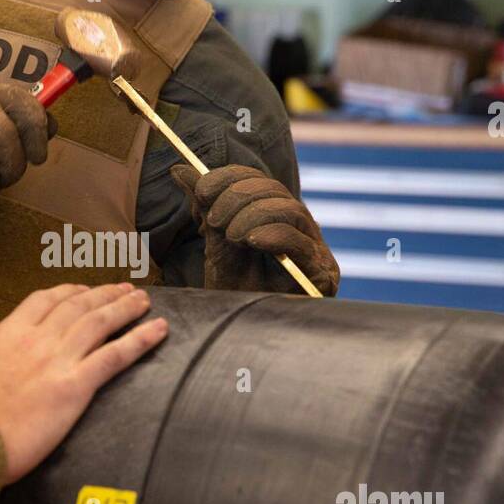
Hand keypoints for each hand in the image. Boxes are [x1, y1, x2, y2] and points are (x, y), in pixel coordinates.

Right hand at [0, 283, 167, 482]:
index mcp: (5, 335)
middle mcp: (35, 340)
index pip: (43, 301)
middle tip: (124, 289)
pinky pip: (116, 356)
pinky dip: (141, 340)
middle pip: (78, 306)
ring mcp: (58, 360)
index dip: (67, 293)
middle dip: (103, 294)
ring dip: (125, 308)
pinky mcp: (76, 386)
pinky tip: (159, 330)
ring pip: (100, 323)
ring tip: (143, 301)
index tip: (82, 290)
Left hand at [171, 163, 338, 295]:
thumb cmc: (233, 290)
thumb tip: (180, 169)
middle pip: (275, 191)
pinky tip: (251, 241)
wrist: (242, 334)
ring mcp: (314, 250)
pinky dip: (274, 235)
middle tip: (213, 218)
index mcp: (276, 216)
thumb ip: (203, 207)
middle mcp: (299, 228)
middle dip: (238, 197)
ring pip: (291, 211)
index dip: (230, 177)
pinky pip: (301, 244)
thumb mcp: (213, 242)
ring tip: (229, 235)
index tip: (201, 189)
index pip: (259, 180)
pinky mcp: (323, 275)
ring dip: (254, 215)